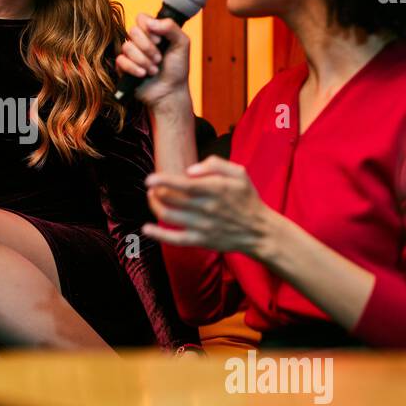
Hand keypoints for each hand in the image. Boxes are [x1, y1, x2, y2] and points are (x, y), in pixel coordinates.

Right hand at [115, 12, 190, 109]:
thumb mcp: (182, 43)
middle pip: (132, 31)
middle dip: (148, 47)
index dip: (148, 28)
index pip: (141, 18)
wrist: (170, 91)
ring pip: (126, 47)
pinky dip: (134, 68)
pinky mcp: (123, 67)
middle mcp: (140, 41)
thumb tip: (151, 22)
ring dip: (143, 60)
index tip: (159, 40)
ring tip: (154, 70)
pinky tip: (143, 75)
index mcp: (153, 32)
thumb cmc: (177, 68)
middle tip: (159, 59)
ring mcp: (131, 54)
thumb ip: (170, 27)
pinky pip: (121, 60)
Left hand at [142, 156, 275, 255]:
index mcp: (216, 190)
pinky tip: (146, 229)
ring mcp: (202, 226)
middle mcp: (207, 208)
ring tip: (152, 199)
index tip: (150, 179)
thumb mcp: (239, 173)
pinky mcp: (201, 241)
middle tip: (152, 188)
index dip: (163, 180)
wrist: (259, 231)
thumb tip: (189, 170)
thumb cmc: (247, 199)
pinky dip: (158, 234)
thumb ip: (215, 164)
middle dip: (156, 192)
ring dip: (154, 207)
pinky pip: (174, 239)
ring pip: (168, 217)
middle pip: (171, 200)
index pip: (184, 184)